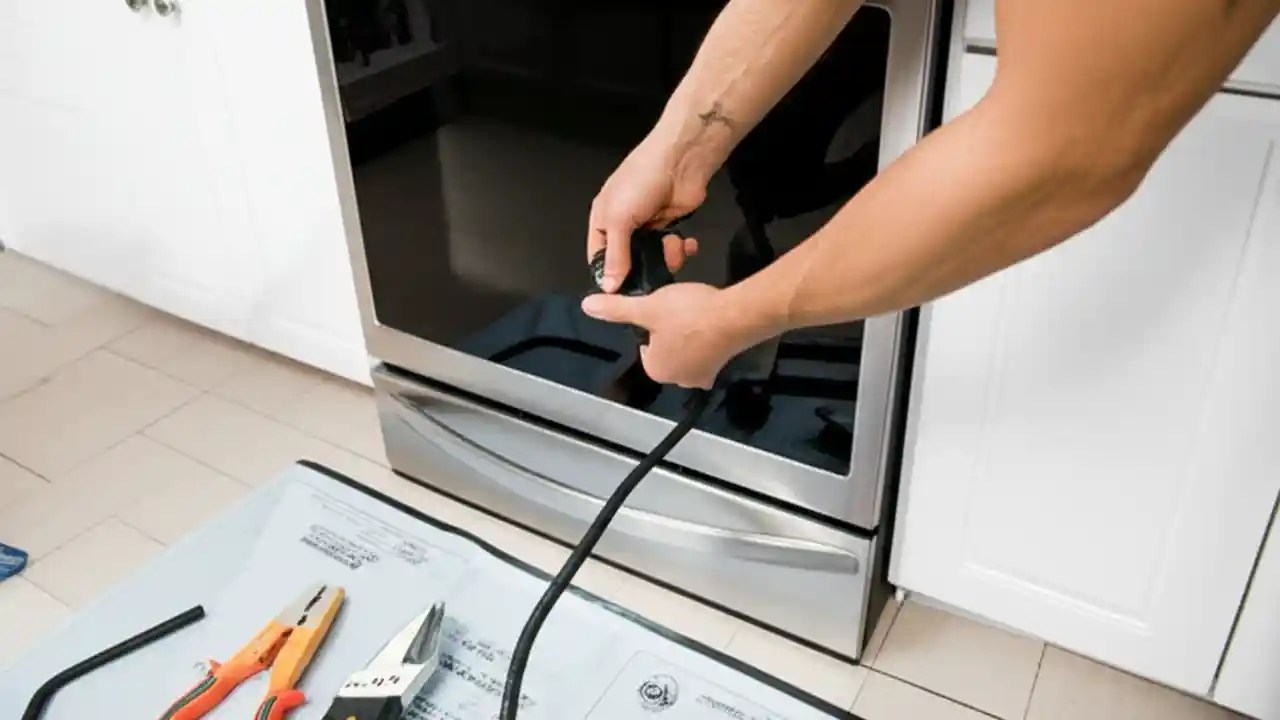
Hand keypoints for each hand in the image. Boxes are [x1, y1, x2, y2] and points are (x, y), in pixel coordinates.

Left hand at [581, 283, 741, 388]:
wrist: (736, 316)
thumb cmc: (688, 314)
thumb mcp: (648, 307)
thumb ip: (617, 309)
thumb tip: (586, 306)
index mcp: (656, 370)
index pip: (644, 346)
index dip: (650, 325)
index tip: (661, 312)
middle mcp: (678, 381)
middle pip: (664, 349)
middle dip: (669, 331)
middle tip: (678, 311)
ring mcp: (703, 376)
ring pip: (685, 350)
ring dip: (688, 334)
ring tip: (694, 314)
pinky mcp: (722, 367)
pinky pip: (705, 351)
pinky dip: (705, 338)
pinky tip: (709, 323)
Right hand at [588, 136, 706, 291]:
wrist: (680, 162)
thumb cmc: (640, 183)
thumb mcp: (619, 219)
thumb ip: (615, 256)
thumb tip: (608, 288)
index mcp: (603, 220)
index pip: (599, 258)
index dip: (607, 276)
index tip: (621, 294)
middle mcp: (623, 226)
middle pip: (627, 261)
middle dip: (640, 269)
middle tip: (653, 280)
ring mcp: (647, 227)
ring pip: (651, 258)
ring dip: (664, 259)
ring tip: (672, 249)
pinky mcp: (669, 227)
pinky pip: (670, 249)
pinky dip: (678, 250)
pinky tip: (686, 244)